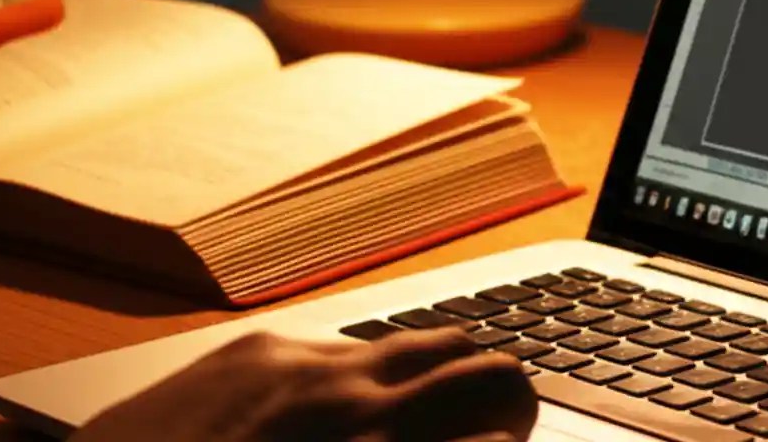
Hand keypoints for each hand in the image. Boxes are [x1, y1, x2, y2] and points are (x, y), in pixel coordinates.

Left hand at [70, 328, 537, 441]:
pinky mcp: (257, 348)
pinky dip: (371, 369)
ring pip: (426, 336)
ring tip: (434, 409)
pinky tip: (342, 405)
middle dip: (510, 400)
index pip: (502, 428)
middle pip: (489, 367)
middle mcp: (353, 407)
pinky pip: (349, 342)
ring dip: (449, 371)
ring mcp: (304, 368)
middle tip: (493, 432)